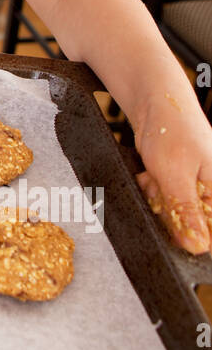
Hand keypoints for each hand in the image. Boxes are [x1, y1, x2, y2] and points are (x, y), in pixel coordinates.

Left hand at [134, 90, 211, 253]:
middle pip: (192, 220)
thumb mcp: (176, 178)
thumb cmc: (171, 131)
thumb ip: (188, 214)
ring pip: (175, 209)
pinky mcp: (180, 178)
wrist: (154, 102)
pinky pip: (166, 196)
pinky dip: (155, 188)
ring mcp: (196, 182)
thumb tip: (199, 247)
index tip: (175, 221)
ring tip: (154, 176)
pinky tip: (150, 175)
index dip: (193, 231)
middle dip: (170, 209)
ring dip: (159, 197)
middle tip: (161, 188)